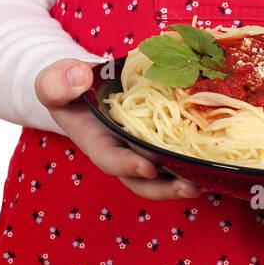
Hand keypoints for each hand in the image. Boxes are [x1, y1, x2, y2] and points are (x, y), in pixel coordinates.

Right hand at [35, 59, 200, 201]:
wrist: (80, 84)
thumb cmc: (64, 85)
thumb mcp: (52, 82)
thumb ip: (58, 83)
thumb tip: (79, 77)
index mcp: (94, 141)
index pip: (110, 159)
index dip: (128, 166)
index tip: (148, 167)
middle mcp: (119, 150)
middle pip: (141, 179)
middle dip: (164, 187)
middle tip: (190, 187)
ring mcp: (138, 145)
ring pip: (161, 171)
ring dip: (181, 179)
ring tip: (206, 182)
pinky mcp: (155, 134)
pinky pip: (172, 150)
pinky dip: (190, 157)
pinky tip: (211, 158)